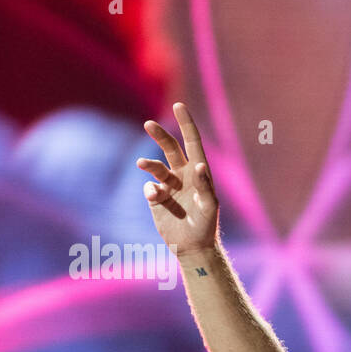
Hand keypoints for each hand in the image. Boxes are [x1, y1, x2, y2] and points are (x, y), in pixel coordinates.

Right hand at [138, 102, 219, 255]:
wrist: (192, 246)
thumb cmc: (206, 226)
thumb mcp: (209, 207)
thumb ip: (205, 186)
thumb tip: (197, 165)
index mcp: (198, 172)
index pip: (192, 142)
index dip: (186, 124)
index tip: (179, 105)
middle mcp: (183, 175)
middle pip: (170, 148)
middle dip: (160, 135)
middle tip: (149, 124)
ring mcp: (169, 186)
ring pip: (155, 167)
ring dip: (148, 164)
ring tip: (142, 164)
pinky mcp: (156, 198)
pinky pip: (149, 187)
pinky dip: (150, 190)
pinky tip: (156, 199)